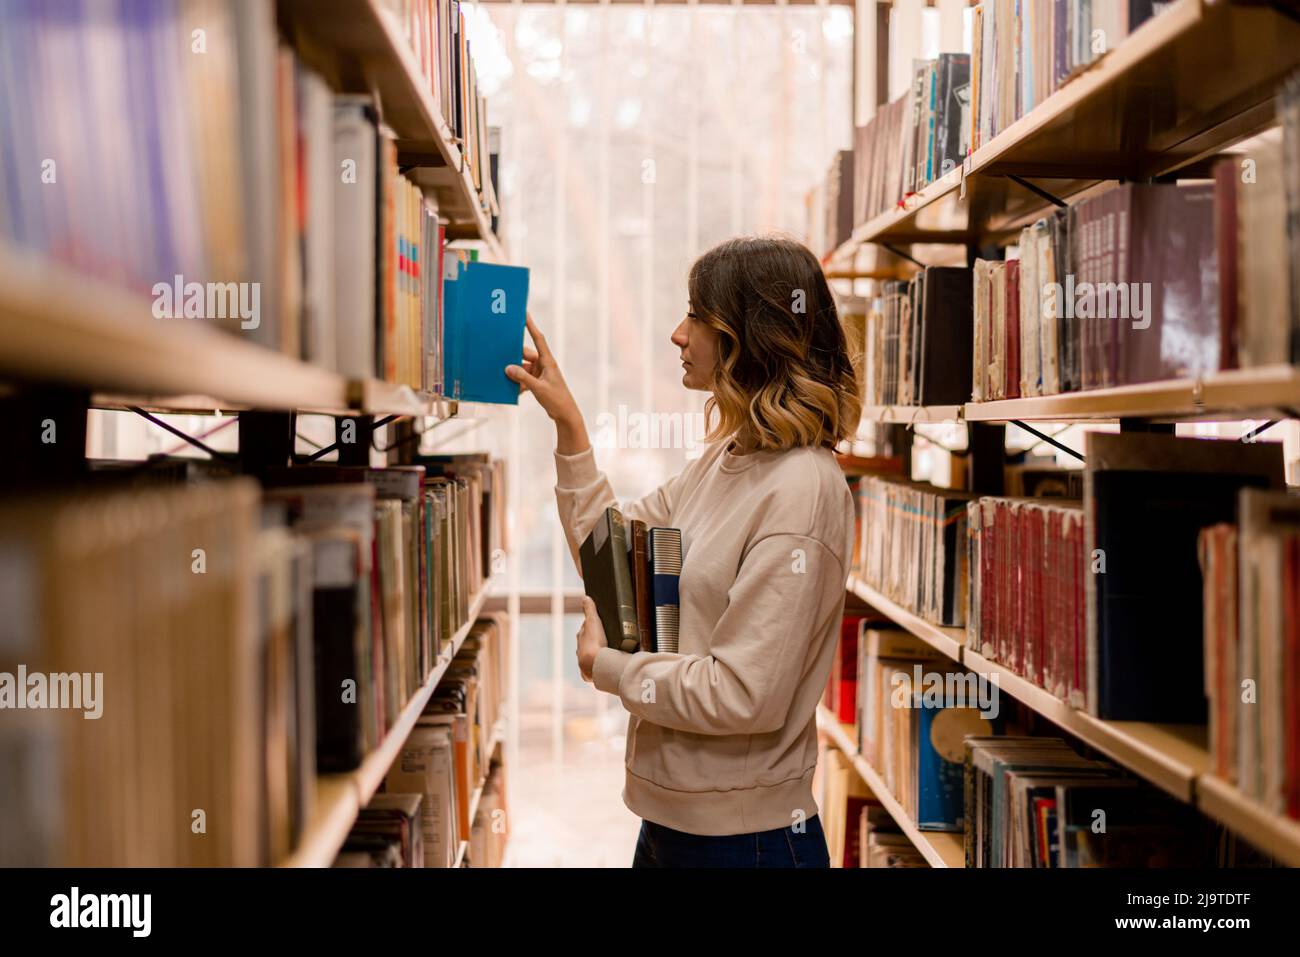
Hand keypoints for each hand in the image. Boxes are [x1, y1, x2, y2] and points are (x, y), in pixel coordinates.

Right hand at [506, 315, 588, 453]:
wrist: (565, 414)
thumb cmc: (556, 399)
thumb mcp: (538, 388)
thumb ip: (522, 378)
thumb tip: (507, 368)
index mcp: (547, 361)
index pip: (538, 338)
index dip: (530, 325)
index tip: (524, 313)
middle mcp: (544, 364)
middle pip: (524, 354)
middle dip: (513, 356)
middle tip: (499, 352)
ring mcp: (540, 373)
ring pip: (522, 368)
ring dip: (514, 372)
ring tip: (501, 374)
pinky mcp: (538, 382)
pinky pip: (523, 378)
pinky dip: (517, 383)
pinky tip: (509, 389)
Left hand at [576, 596, 604, 682]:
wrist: (595, 664)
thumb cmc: (594, 642)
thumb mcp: (593, 621)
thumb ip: (589, 609)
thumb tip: (585, 598)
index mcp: (581, 637)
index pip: (586, 629)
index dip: (592, 626)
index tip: (599, 624)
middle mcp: (580, 650)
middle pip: (587, 644)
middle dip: (594, 641)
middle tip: (606, 639)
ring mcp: (584, 663)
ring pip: (590, 657)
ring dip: (596, 655)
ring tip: (607, 654)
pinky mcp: (589, 674)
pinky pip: (593, 670)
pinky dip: (598, 668)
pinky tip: (604, 668)